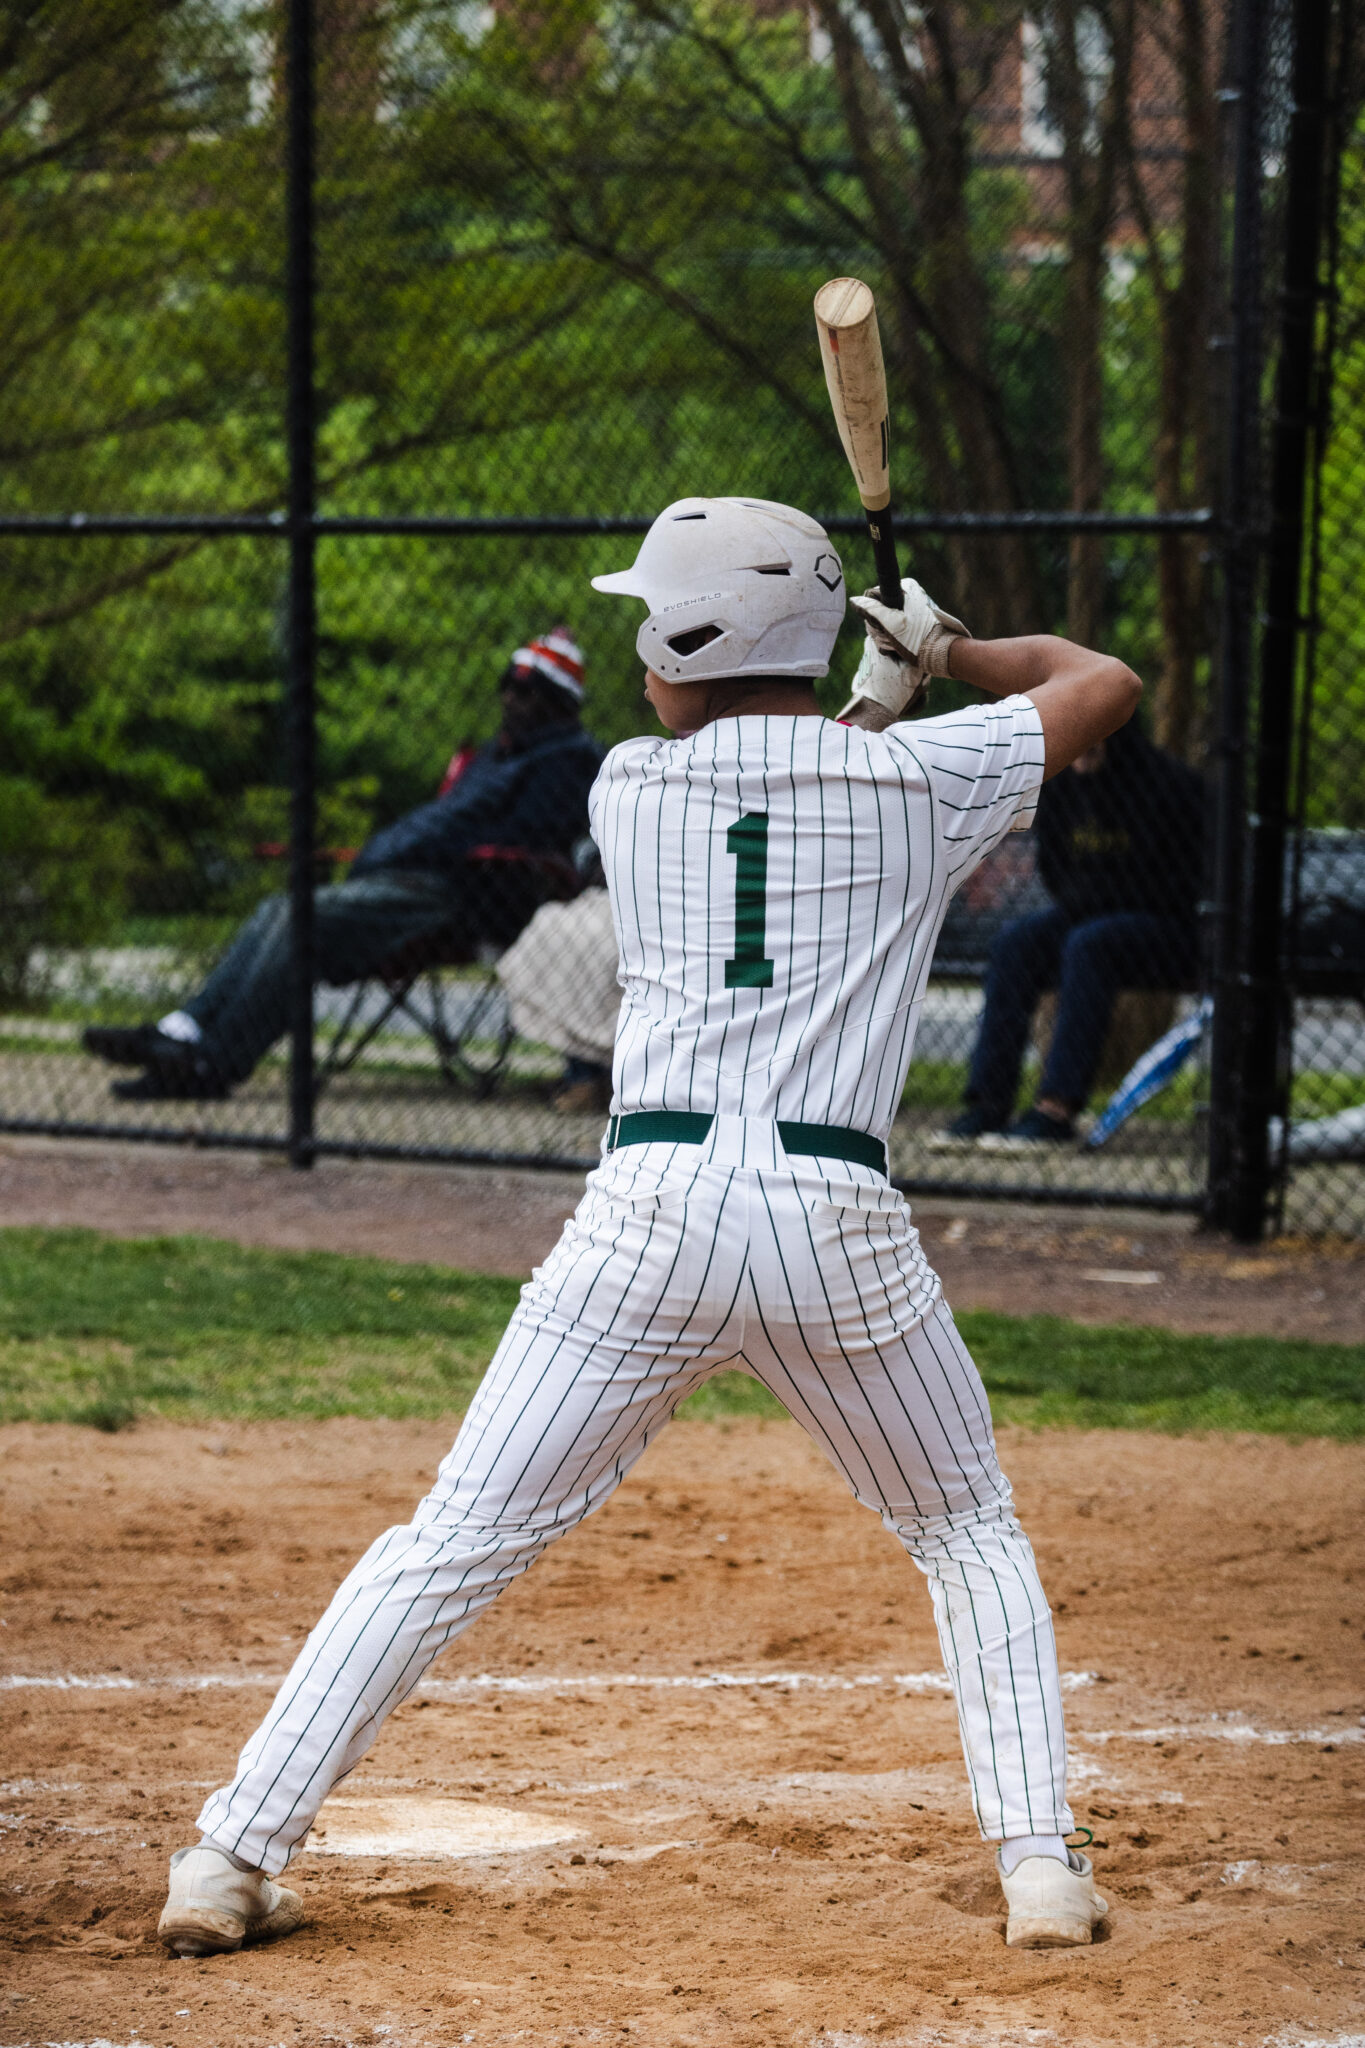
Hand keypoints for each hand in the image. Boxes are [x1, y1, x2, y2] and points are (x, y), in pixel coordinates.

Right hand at [836, 582, 969, 726]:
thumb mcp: (891, 624)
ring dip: (885, 637)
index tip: (881, 626)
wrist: (940, 654)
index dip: (872, 613)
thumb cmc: (916, 638)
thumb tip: (855, 599)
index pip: (873, 596)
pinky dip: (892, 640)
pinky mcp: (914, 623)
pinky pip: (893, 629)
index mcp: (905, 588)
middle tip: (889, 639)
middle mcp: (909, 595)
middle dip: (879, 628)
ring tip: (896, 646)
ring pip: (883, 622)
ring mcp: (911, 610)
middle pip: (877, 610)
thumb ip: (871, 609)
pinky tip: (898, 648)